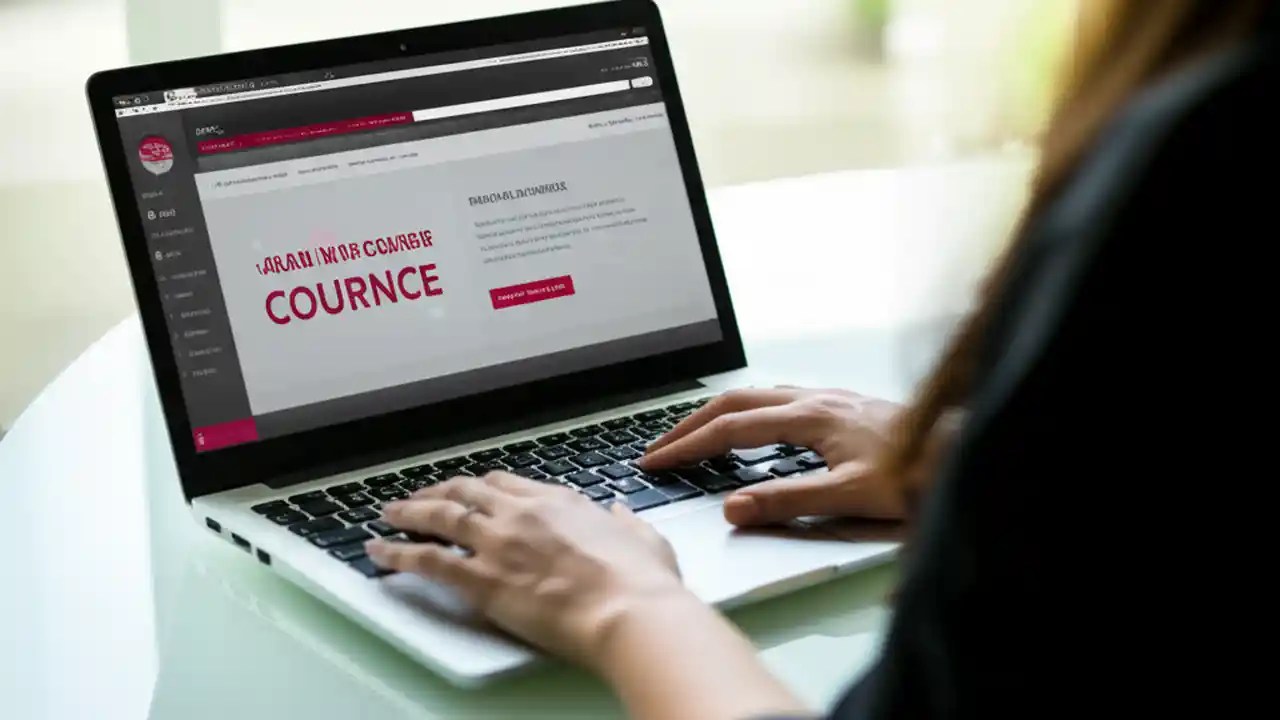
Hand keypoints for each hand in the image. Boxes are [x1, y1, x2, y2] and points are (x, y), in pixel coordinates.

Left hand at [364, 473, 687, 669]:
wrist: (627, 610)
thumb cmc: (640, 583)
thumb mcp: (643, 538)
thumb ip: (625, 523)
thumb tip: (619, 513)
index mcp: (560, 502)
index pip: (508, 483)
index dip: (482, 486)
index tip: (471, 490)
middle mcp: (522, 513)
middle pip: (466, 490)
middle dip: (438, 491)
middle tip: (421, 497)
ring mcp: (498, 542)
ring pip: (439, 516)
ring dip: (408, 513)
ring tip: (387, 515)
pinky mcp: (481, 578)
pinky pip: (427, 559)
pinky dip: (397, 554)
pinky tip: (379, 552)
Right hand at [639, 387, 908, 524]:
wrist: (961, 450)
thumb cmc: (915, 474)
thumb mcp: (849, 497)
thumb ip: (788, 502)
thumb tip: (733, 509)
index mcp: (809, 417)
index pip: (731, 428)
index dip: (688, 446)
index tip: (656, 461)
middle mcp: (815, 400)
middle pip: (735, 400)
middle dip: (691, 423)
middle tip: (659, 447)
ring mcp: (830, 399)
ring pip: (757, 394)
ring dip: (719, 412)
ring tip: (694, 433)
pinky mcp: (843, 406)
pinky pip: (779, 398)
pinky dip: (749, 410)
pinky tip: (755, 425)